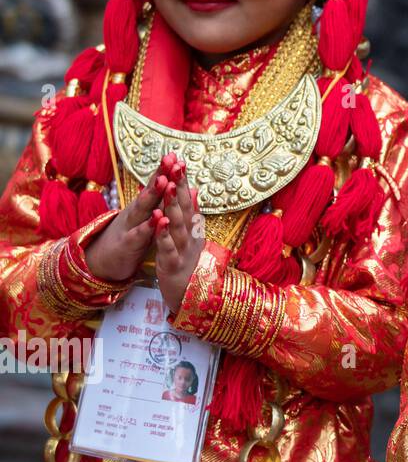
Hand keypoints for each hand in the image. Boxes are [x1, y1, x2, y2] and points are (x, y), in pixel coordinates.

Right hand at [83, 156, 173, 282]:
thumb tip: (170, 179)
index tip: (176, 154)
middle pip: (149, 191)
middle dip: (160, 175)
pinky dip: (148, 226)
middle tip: (170, 159)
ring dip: (152, 194)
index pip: (156, 186)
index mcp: (143, 207)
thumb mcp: (144, 217)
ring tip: (164, 180)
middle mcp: (135, 212)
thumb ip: (156, 200)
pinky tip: (158, 218)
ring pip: (142, 208)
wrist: (101, 262)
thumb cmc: (129, 237)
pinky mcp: (127, 244)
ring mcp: (130, 226)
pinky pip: (139, 234)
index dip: (165, 170)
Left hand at [153, 159, 203, 314]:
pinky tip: (159, 220)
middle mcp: (191, 236)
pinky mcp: (173, 265)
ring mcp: (183, 250)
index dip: (183, 182)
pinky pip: (168, 247)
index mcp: (193, 229)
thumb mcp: (191, 237)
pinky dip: (164, 233)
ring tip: (167, 187)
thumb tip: (194, 189)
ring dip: (173, 206)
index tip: (179, 162)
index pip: (188, 201)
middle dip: (179, 188)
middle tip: (175, 167)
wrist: (192, 299)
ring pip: (178, 225)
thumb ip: (192, 213)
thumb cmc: (187, 266)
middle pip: (185, 209)